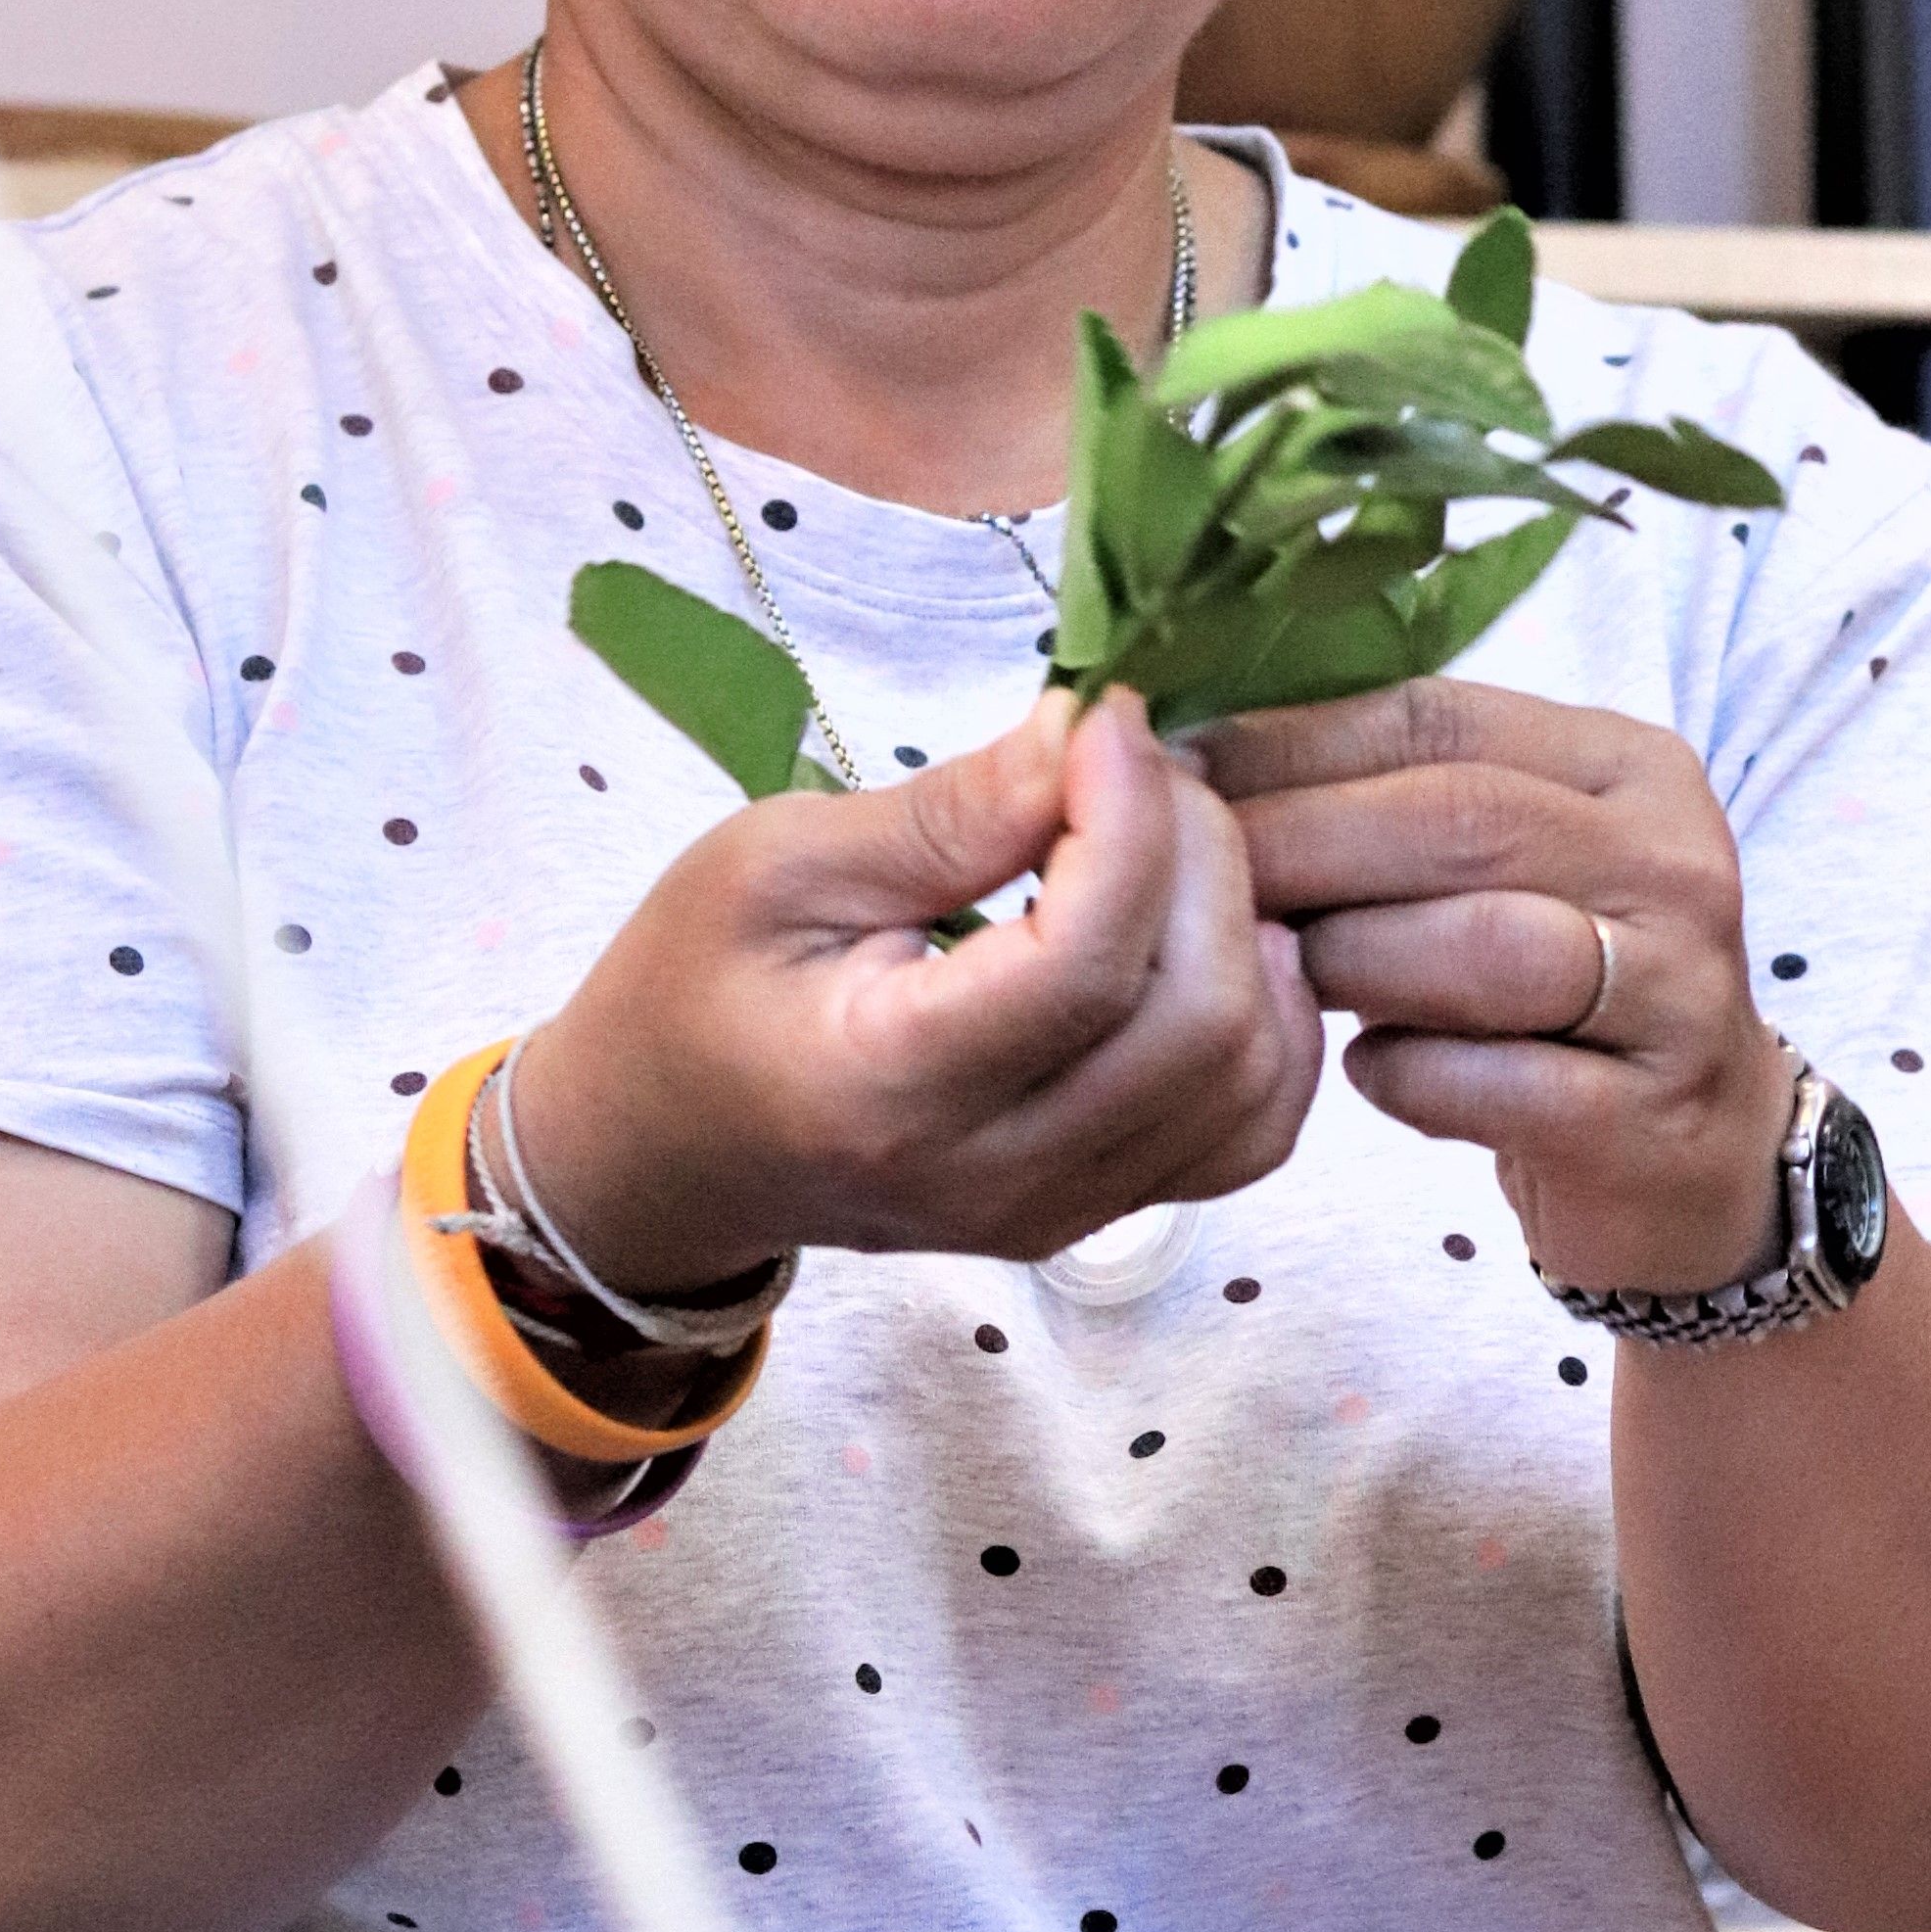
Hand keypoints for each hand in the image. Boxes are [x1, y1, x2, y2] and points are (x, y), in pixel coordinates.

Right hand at [511, 689, 1322, 1287]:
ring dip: (1245, 931)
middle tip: (1133, 771)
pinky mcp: (1098, 1213)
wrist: (662, 1152)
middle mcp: (994, 1176)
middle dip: (1203, 859)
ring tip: (1169, 846)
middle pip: (1198, 1019)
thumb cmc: (694, 989)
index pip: (1087, 964)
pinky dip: (1268, 1024)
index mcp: (888, 1088)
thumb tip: (1086, 733)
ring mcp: (1058, 1212)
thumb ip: (946, 815)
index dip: (1133, 817)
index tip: (1105, 718)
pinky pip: (1249, 1132)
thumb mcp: (774, 865)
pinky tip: (1215, 941)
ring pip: (1247, 1077)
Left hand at [1199, 678, 1795, 1298]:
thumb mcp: (1501, 872)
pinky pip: (1499, 1084)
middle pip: (1462, 820)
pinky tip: (1371, 1070)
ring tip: (1284, 979)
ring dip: (1355, 957)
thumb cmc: (1554, 999)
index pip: (1439, 716)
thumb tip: (1191, 759)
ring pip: (1488, 947)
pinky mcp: (1650, 1119)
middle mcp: (1672, 861)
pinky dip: (1407, 1075)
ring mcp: (1678, 994)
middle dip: (1302, 842)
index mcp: (1626, 768)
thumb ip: (1387, 806)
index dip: (1291, 740)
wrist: (1693, 1160)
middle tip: (1194, 879)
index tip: (1176, 771)